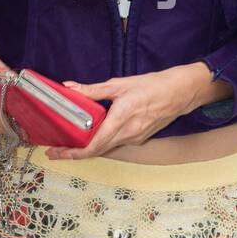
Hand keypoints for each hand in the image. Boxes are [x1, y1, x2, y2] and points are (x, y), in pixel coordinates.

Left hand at [44, 66, 205, 159]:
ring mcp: (135, 138)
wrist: (181, 93)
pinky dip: (101, 143)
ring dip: (87, 148)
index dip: (73, 153)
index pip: (94, 145)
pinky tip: (93, 136)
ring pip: (106, 148)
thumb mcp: (120, 84)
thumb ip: (93, 90)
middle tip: (55, 151)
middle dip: (74, 153)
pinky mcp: (140, 138)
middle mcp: (128, 134)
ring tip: (69, 144)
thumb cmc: (152, 86)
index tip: (57, 153)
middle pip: (97, 151)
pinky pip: (116, 143)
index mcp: (121, 120)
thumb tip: (70, 88)